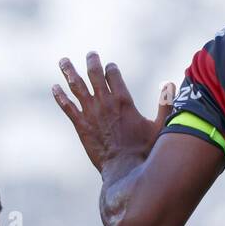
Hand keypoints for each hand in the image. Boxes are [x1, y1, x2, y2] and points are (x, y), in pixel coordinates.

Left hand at [52, 53, 175, 175]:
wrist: (124, 170)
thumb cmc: (144, 151)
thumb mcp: (160, 126)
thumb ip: (165, 103)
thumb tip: (170, 83)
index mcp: (123, 99)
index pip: (113, 74)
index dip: (110, 68)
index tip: (109, 67)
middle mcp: (105, 102)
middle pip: (94, 73)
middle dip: (91, 62)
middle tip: (90, 55)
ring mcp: (91, 113)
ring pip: (77, 86)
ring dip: (69, 71)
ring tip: (63, 61)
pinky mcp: (81, 126)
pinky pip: (67, 107)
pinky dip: (60, 96)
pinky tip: (54, 88)